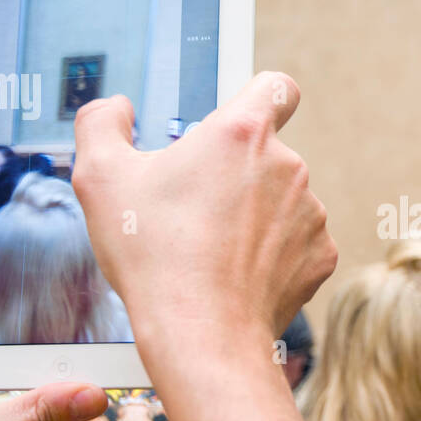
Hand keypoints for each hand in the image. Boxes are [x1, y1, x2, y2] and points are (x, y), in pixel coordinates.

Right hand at [71, 72, 337, 346]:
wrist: (201, 333)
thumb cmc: (153, 256)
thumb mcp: (99, 178)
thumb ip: (101, 124)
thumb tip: (117, 109)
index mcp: (241, 133)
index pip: (276, 87)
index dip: (261, 96)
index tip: (239, 120)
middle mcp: (288, 165)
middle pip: (266, 154)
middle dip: (235, 174)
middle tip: (193, 210)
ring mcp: (311, 213)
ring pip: (282, 201)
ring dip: (255, 216)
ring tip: (212, 249)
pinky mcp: (321, 256)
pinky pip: (297, 243)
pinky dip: (273, 255)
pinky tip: (237, 274)